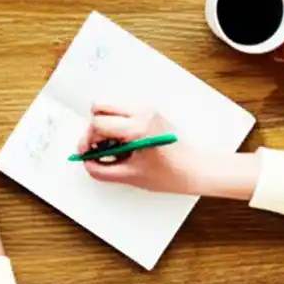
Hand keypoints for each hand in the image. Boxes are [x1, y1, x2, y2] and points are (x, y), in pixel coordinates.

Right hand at [77, 104, 202, 193]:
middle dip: (94, 130)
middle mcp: (142, 113)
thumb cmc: (173, 174)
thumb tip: (88, 163)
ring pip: (110, 107)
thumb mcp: (132, 176)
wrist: (196, 169)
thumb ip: (103, 170)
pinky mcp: (149, 113)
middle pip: (100, 108)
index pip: (99, 124)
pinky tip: (123, 143)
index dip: (87, 140)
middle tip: (97, 148)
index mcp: (139, 128)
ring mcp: (147, 110)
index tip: (86, 152)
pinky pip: (122, 111)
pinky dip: (116, 124)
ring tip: (112, 146)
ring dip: (104, 125)